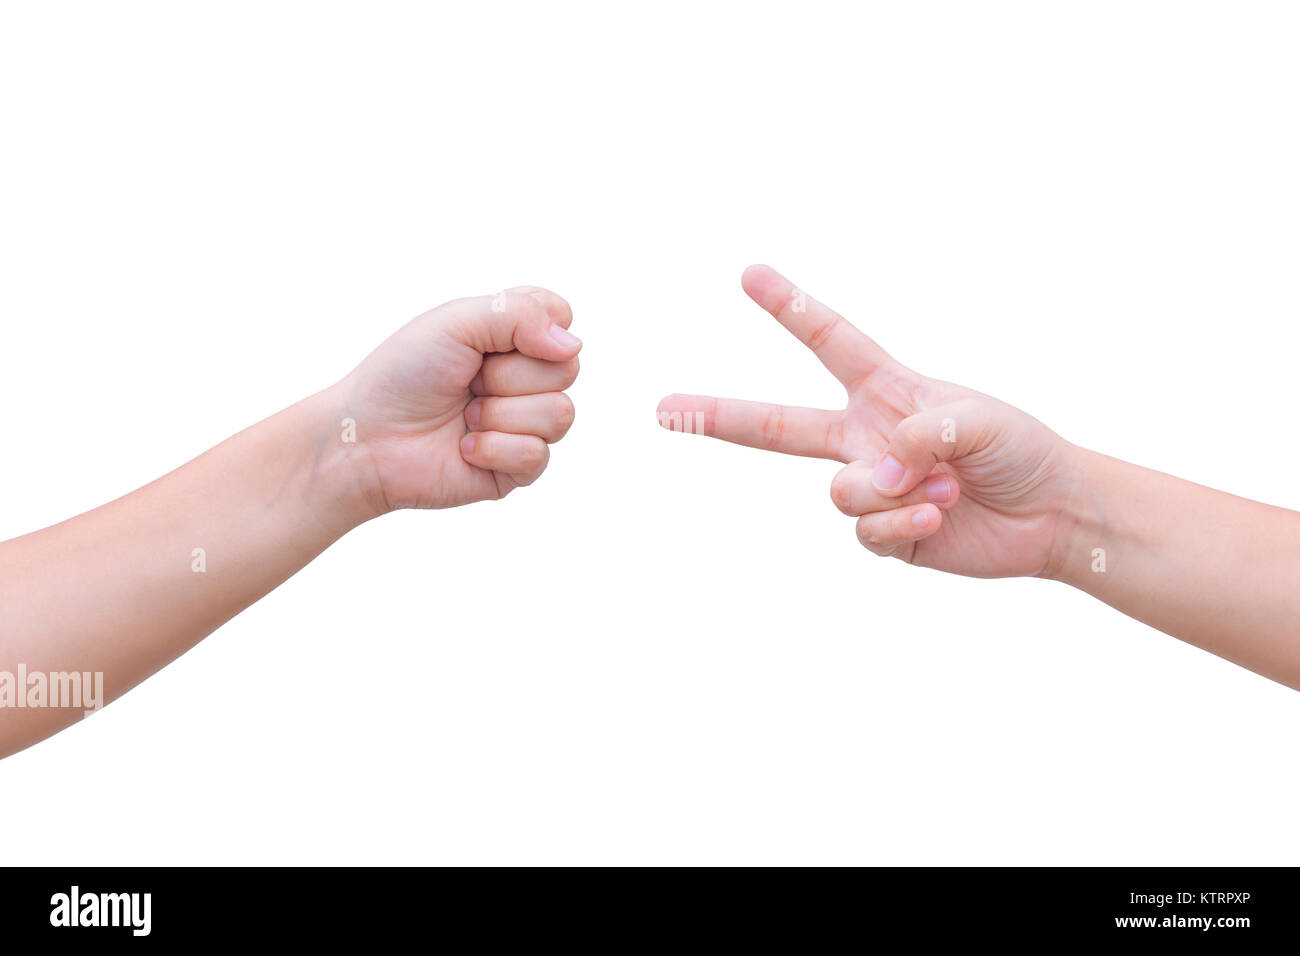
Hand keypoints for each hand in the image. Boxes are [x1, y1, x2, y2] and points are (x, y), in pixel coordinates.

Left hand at [338, 287, 580, 510]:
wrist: (367, 437)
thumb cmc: (401, 375)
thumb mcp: (456, 321)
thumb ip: (519, 314)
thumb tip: (573, 346)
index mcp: (512, 336)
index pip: (561, 319)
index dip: (535, 329)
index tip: (489, 340)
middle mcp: (525, 378)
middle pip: (567, 369)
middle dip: (508, 376)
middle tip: (468, 382)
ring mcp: (525, 424)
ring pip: (560, 414)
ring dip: (500, 415)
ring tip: (464, 417)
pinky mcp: (518, 467)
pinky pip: (538, 455)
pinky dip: (495, 449)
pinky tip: (465, 448)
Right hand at [657, 265, 1078, 577]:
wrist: (1051, 515)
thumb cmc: (1020, 449)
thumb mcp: (979, 418)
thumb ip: (920, 432)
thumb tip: (876, 473)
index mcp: (884, 391)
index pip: (828, 341)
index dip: (788, 306)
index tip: (750, 273)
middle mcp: (865, 436)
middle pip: (774, 426)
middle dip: (715, 415)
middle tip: (662, 408)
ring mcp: (871, 487)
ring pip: (841, 491)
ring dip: (893, 490)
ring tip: (944, 489)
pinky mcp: (884, 534)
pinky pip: (865, 530)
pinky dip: (902, 523)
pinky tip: (938, 518)